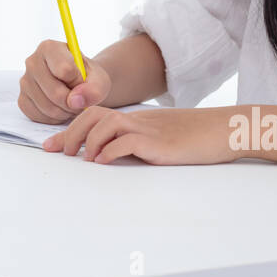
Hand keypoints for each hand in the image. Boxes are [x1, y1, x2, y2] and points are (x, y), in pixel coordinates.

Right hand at [18, 39, 111, 123]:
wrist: (78, 85)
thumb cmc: (87, 78)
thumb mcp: (100, 79)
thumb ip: (94, 89)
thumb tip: (76, 101)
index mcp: (49, 47)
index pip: (65, 70)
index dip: (79, 82)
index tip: (82, 80)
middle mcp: (32, 61)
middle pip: (55, 92)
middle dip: (73, 102)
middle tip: (80, 99)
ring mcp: (25, 82)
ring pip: (48, 107)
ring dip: (65, 112)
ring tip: (72, 104)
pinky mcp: (22, 100)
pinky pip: (39, 117)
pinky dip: (54, 118)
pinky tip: (61, 109)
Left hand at [42, 105, 241, 164]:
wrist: (225, 129)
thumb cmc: (196, 136)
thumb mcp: (161, 137)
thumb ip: (136, 142)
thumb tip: (111, 157)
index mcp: (136, 118)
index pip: (95, 115)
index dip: (70, 129)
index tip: (52, 146)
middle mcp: (137, 119)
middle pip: (93, 115)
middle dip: (71, 133)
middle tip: (59, 152)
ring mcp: (147, 129)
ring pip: (106, 124)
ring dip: (88, 142)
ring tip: (82, 159)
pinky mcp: (158, 143)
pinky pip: (127, 141)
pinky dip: (110, 151)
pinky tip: (103, 161)